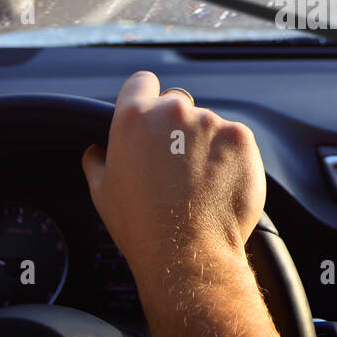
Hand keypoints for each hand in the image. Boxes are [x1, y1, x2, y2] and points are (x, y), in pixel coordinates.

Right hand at [81, 71, 290, 336]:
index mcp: (133, 118)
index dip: (146, 98)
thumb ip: (97, 160)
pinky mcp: (240, 138)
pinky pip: (235, 139)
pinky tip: (220, 183)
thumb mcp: (102, 192)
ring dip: (206, 143)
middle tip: (177, 163)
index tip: (152, 117)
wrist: (187, 253)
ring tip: (200, 182)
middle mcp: (172, 112)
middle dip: (177, 126)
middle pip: (177, 103)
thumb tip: (96, 151)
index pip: (142, 83)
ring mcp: (209, 123)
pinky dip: (231, 156)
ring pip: (208, 123)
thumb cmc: (142, 227)